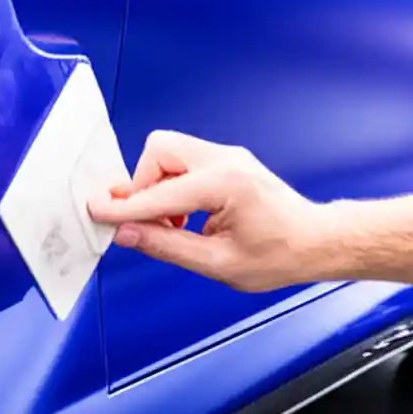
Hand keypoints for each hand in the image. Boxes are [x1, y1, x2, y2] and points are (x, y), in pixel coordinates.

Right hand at [87, 130, 329, 291]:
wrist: (315, 241)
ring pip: (169, 152)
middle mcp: (225, 160)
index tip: (97, 211)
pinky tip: (184, 217)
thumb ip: (167, 246)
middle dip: (142, 184)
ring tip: (170, 224)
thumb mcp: (218, 263)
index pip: (158, 193)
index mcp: (224, 184)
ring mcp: (227, 156)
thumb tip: (128, 234)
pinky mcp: (227, 161)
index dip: (123, 207)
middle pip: (159, 150)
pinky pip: (184, 161)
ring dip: (157, 186)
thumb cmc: (280, 254)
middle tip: (143, 220)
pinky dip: (173, 186)